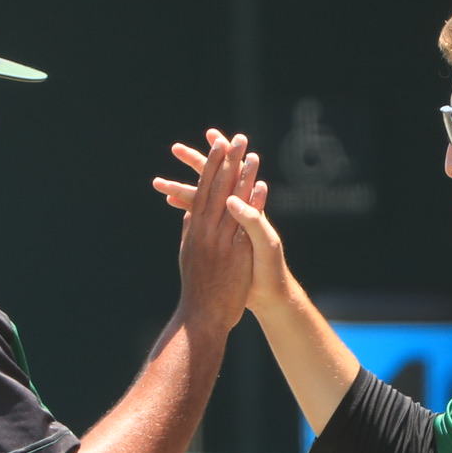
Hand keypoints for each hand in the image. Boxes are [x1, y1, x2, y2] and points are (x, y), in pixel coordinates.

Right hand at [161, 131, 256, 335]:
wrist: (203, 315)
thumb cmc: (197, 286)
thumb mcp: (188, 253)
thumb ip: (191, 230)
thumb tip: (190, 211)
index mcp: (194, 228)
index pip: (203, 189)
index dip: (211, 165)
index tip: (218, 144)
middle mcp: (206, 230)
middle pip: (218, 189)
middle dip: (228, 162)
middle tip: (237, 138)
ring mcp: (221, 240)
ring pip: (233, 201)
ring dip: (244, 177)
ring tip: (253, 154)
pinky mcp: (236, 252)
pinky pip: (246, 223)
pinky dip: (254, 204)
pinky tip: (263, 186)